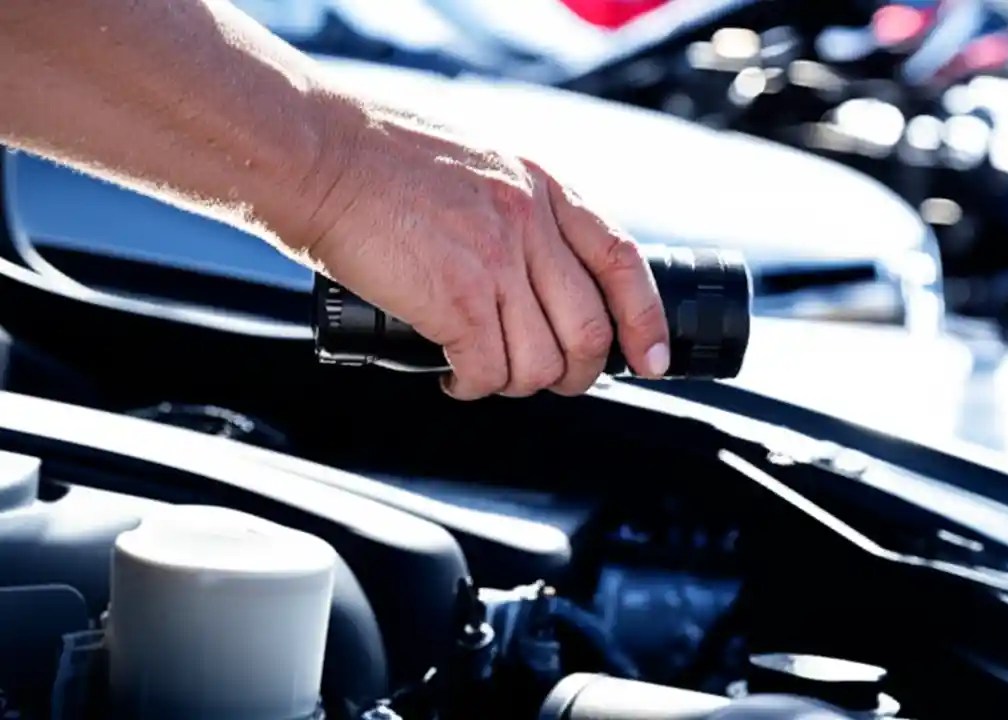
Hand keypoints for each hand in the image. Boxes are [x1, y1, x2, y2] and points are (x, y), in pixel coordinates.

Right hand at [283, 102, 669, 399]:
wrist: (319, 155)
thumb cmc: (381, 159)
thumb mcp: (481, 166)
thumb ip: (520, 213)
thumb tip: (539, 278)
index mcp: (544, 188)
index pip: (622, 261)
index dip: (644, 320)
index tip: (649, 359)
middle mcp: (530, 224)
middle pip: (589, 329)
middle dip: (576, 374)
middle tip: (547, 379)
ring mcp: (496, 262)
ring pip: (540, 362)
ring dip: (514, 383)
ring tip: (484, 372)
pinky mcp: (456, 299)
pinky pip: (488, 371)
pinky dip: (472, 386)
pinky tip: (452, 376)